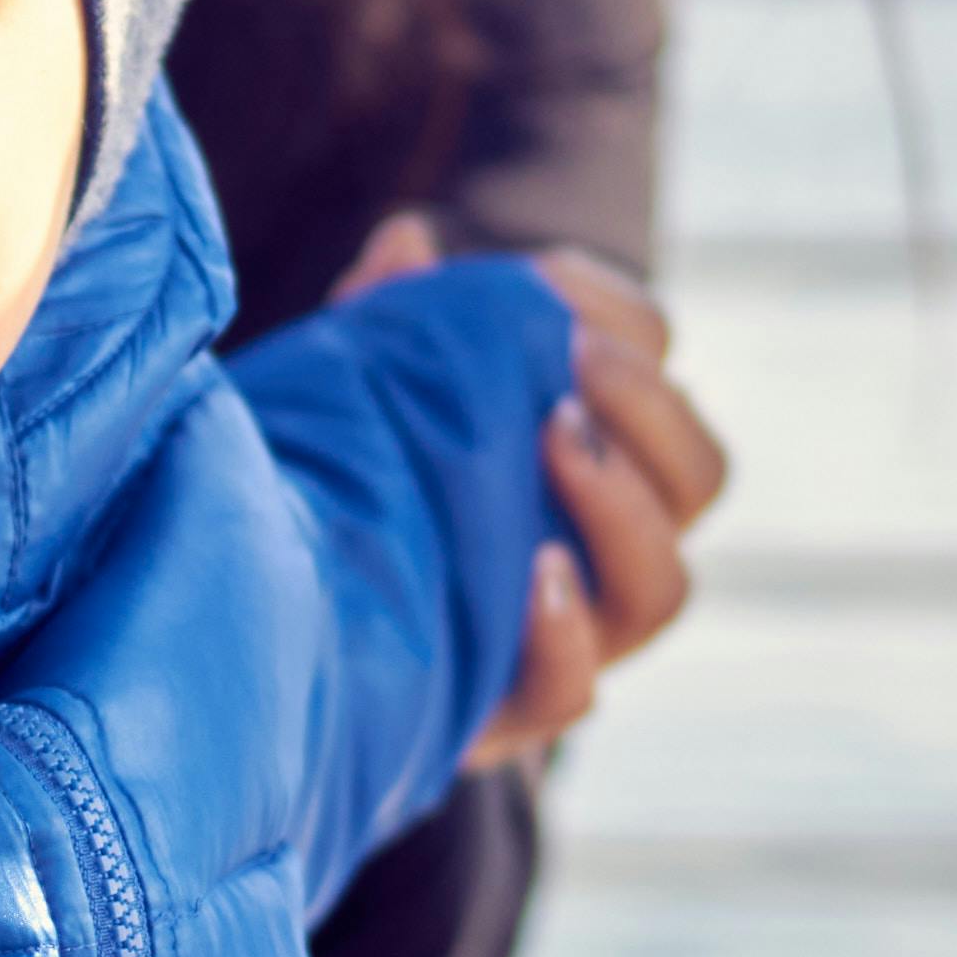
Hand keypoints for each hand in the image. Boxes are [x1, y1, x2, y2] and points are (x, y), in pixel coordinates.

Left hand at [329, 213, 730, 762]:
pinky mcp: (501, 714)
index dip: (633, 327)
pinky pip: (575, 693)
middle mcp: (599, 553)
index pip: (660, 388)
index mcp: (587, 463)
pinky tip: (532, 572)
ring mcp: (564, 639)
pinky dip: (567, 633)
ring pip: (662, 585)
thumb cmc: (333, 493)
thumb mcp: (351, 398)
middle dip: (651, 408)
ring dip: (623, 503)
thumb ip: (381, 322)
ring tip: (552, 434)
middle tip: (571, 357)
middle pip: (697, 478)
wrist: (259, 641)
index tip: (559, 286)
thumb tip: (408, 241)